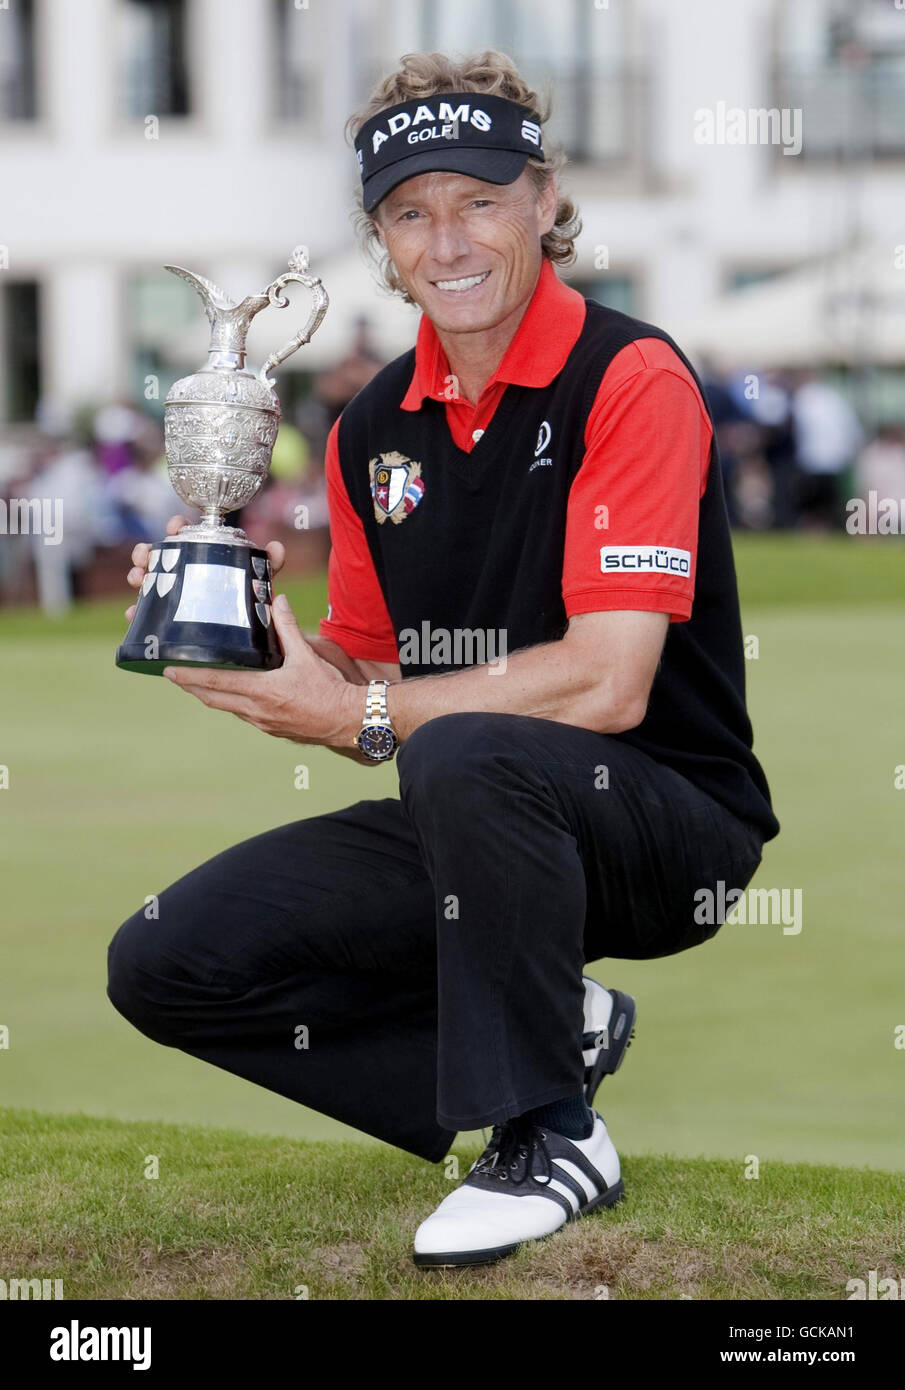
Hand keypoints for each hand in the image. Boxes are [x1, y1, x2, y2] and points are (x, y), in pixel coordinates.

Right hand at [124, 516, 286, 621]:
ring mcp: (172, 593)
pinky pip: (147, 612)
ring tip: (137, 579)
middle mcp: (183, 572)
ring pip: (147, 579)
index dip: (177, 526)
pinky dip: (139, 611)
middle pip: (158, 555)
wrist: (243, 637)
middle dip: (146, 551)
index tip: (175, 525)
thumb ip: (268, 565)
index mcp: (202, 557)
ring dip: (137, 575)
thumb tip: (276, 546)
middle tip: (145, 555)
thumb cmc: (248, 602)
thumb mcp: (258, 583)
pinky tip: (134, 614)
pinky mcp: (166, 616)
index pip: (186, 535)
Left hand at [162, 593, 359, 747]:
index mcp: (262, 691)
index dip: (189, 676)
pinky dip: (232, 703)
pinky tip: (234, 694)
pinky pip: (243, 714)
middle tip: (173, 674)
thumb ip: (288, 628)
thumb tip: (277, 600)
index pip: (216, 682)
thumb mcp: (308, 656)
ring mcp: (262, 723)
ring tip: (198, 682)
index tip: (168, 670)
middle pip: (213, 698)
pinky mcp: (272, 729)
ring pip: (227, 708)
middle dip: (192, 686)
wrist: (349, 722)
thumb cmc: (329, 691)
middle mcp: (256, 711)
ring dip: (211, 695)